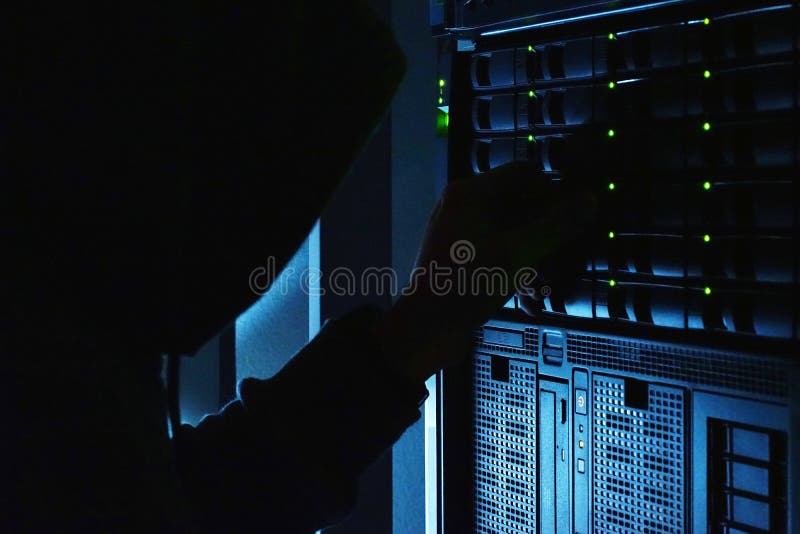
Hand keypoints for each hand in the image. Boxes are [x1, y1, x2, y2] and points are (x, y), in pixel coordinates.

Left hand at [375, 163, 595, 382]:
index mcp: (471, 194)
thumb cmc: (466, 284)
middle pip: (520, 205)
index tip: (577, 216)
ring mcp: (462, 234)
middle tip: (569, 254)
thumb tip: (590, 200)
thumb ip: (555, 225)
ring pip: (513, 234)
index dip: (554, 191)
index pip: (525, 174)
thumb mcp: (517, 253)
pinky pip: (499, 255)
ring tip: (547, 284)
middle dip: (546, 232)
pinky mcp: (464, 260)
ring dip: (534, 257)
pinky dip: (515, 272)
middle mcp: (465, 207)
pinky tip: (528, 299)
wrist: (425, 331)